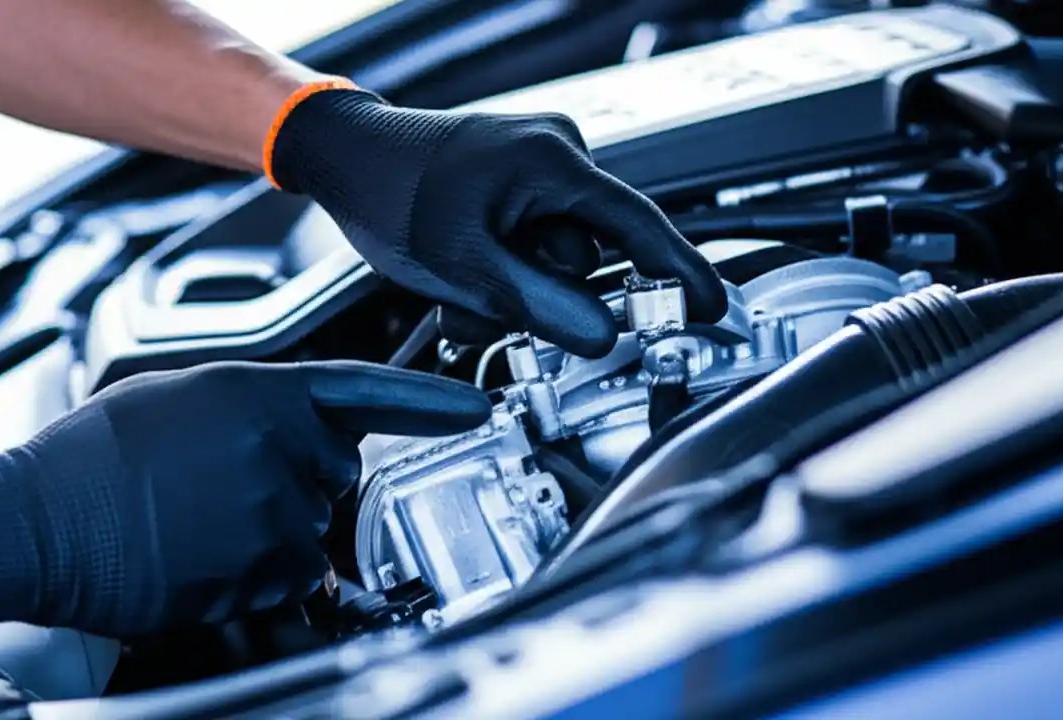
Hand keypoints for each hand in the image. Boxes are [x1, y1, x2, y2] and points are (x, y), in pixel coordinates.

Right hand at [0, 362, 489, 637]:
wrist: (39, 520)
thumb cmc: (91, 458)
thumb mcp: (174, 395)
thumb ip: (250, 408)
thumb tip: (286, 434)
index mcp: (258, 391)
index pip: (366, 389)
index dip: (426, 400)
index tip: (475, 408)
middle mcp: (279, 446)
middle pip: (339, 470)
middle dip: (305, 481)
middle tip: (233, 485)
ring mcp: (275, 510)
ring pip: (314, 528)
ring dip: (276, 530)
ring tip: (202, 522)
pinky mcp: (264, 568)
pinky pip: (294, 574)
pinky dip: (262, 572)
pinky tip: (205, 554)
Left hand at [269, 89, 726, 357]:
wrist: (347, 157)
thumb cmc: (393, 195)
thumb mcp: (464, 266)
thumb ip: (539, 304)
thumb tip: (603, 335)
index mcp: (554, 163)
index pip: (639, 227)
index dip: (681, 274)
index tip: (715, 309)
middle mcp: (558, 152)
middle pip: (590, 253)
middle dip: (549, 292)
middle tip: (490, 304)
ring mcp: (540, 162)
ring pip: (559, 254)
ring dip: (520, 284)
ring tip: (463, 286)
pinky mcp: (521, 176)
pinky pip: (537, 237)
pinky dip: (509, 266)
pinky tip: (469, 272)